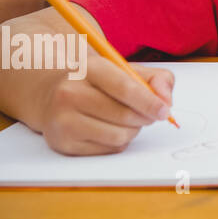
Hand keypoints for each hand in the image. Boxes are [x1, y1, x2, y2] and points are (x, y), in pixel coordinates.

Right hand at [36, 56, 173, 155]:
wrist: (51, 93)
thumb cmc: (97, 82)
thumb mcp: (126, 69)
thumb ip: (157, 79)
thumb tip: (166, 101)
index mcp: (89, 68)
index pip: (124, 88)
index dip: (149, 102)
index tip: (164, 110)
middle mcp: (69, 93)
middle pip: (124, 115)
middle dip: (145, 118)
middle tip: (148, 114)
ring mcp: (62, 120)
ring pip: (118, 136)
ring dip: (133, 131)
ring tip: (129, 121)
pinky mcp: (62, 143)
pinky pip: (108, 149)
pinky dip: (119, 142)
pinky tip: (111, 129)